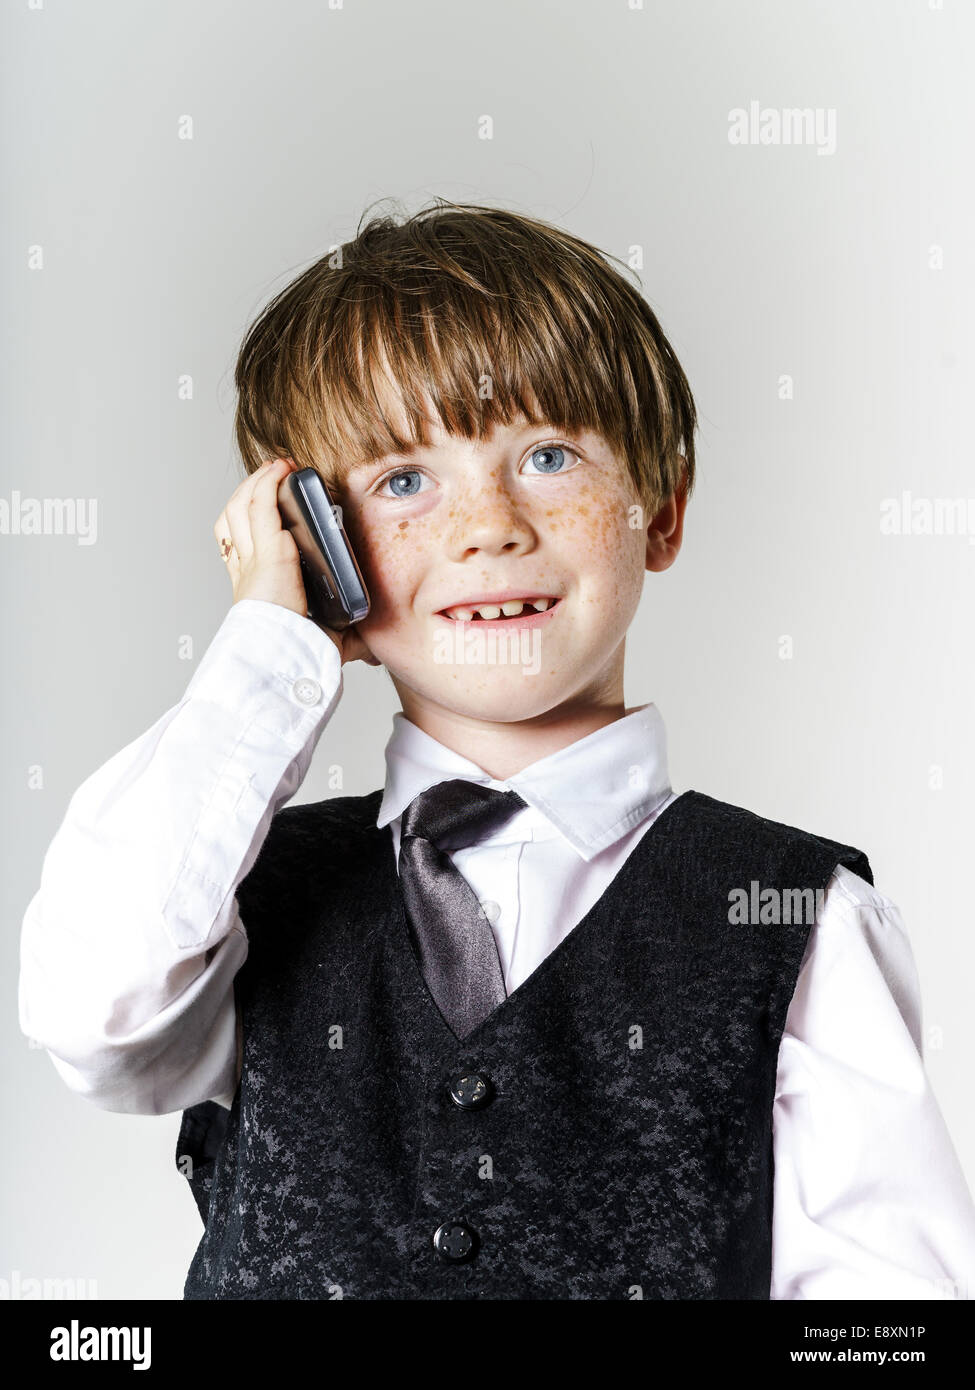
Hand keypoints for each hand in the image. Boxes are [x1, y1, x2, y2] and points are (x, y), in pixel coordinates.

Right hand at [214, 458, 380, 667]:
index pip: (242, 545)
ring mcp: (253, 558)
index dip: (251, 523)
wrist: (289, 660)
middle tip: (275, 477)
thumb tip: (378, 651)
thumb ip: (349, 637)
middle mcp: (247, 570)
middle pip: (234, 519)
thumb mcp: (329, 638)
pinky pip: (259, 505)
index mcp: (257, 587)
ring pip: (239, 508)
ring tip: (278, 469)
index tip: (270, 507)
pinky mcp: (267, 551)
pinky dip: (267, 483)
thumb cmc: (303, 653)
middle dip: (251, 492)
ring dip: (257, 483)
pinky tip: (281, 470)